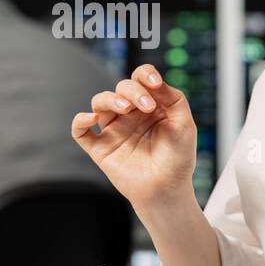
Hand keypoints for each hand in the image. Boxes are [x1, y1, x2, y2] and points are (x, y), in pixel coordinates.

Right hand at [71, 64, 196, 211]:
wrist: (167, 191)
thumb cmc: (178, 159)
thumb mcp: (184, 124)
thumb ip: (173, 98)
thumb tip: (155, 81)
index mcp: (150, 106)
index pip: (141, 79)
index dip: (145, 74)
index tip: (155, 82)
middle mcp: (130, 115)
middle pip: (121, 88)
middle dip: (133, 91)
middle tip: (147, 106)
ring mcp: (113, 130)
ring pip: (99, 102)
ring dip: (110, 99)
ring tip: (125, 109)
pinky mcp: (100, 149)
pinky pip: (80, 131)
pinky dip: (80, 121)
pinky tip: (92, 118)